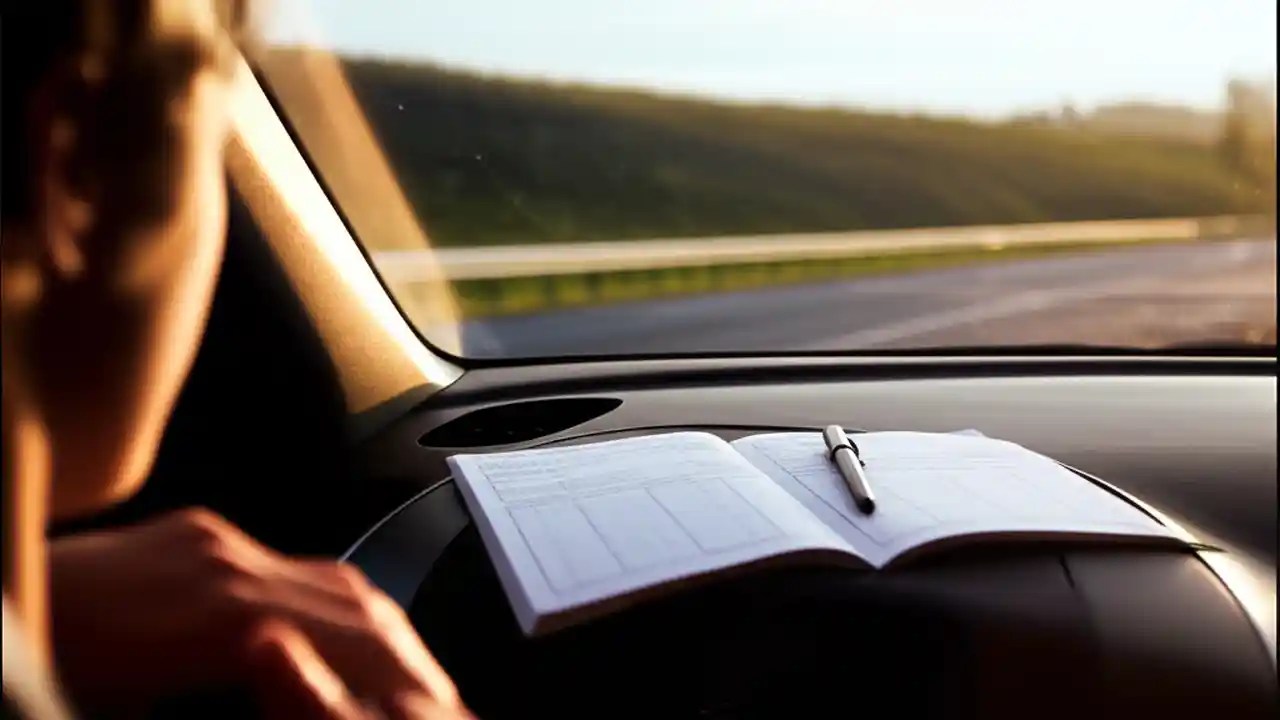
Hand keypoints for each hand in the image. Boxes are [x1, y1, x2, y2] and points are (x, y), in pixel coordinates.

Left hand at [50, 509, 467, 716]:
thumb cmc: (37, 662)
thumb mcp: (131, 709)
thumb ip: (256, 690)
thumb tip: (310, 696)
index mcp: (217, 616)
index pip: (350, 637)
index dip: (400, 679)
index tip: (428, 708)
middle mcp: (227, 563)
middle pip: (357, 602)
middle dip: (410, 656)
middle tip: (442, 698)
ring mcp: (214, 541)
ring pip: (335, 577)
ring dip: (383, 627)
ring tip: (413, 673)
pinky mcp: (198, 534)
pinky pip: (294, 564)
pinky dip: (339, 604)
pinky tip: (345, 634)